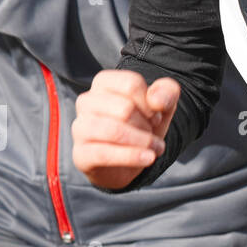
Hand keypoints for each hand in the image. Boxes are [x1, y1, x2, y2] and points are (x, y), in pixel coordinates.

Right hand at [72, 71, 180, 190]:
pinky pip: (104, 154)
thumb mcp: (161, 106)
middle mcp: (86, 101)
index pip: (131, 84)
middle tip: (153, 136)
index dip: (151, 104)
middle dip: (147, 125)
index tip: (155, 117)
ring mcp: (80, 127)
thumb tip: (156, 99)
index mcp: (103, 83)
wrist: (126, 163)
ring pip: (114, 130)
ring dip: (143, 142)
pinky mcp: (80, 154)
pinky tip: (148, 158)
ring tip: (155, 149)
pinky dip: (132, 157)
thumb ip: (167, 93)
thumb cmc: (140, 127)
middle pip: (125, 108)